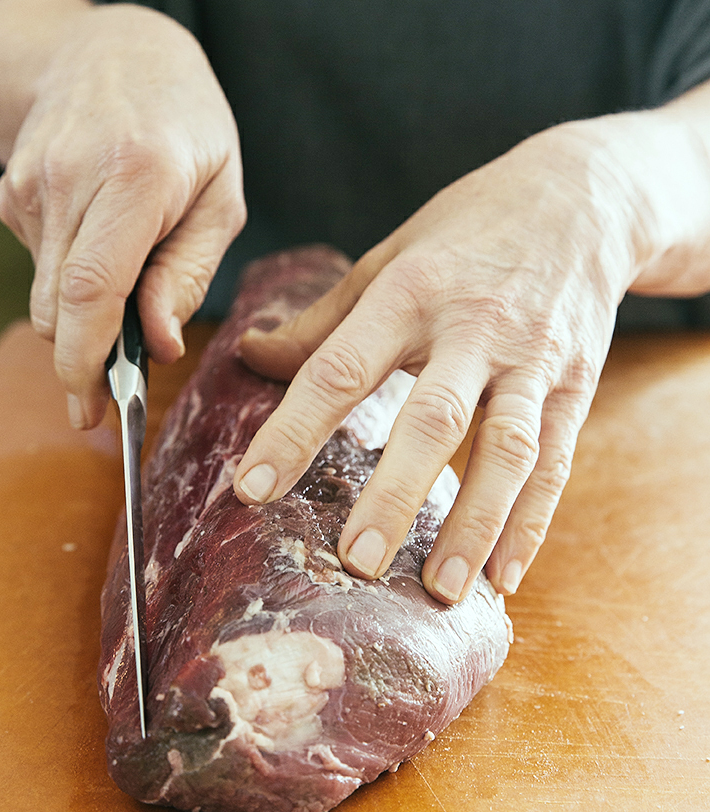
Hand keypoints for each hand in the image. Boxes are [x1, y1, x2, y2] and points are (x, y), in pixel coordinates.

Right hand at [0, 4, 244, 427]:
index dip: (85, 360)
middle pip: (57, 305)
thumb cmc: (186, 129)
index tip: (92, 409)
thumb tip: (159, 345)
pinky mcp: (11, 191)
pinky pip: (40, 265)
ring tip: (125, 288)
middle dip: (80, 362)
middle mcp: (70, 177)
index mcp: (137, 176)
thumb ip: (187, 274)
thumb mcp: (220, 198)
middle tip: (109, 393)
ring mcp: (30, 182)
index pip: (92, 288)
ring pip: (45, 294)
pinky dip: (70, 281)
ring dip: (82, 318)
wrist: (115, 54)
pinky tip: (100, 245)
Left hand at [233, 122, 643, 602]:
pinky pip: (557, 461)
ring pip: (508, 450)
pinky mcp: (576, 383)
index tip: (252, 490)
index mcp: (410, 292)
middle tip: (358, 562)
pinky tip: (505, 577)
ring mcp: (533, 360)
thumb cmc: (466, 231)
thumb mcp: (388, 256)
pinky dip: (532, 522)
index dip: (293, 431)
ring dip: (476, 524)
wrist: (582, 198)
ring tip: (444, 592)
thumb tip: (249, 357)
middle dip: (396, 494)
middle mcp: (474, 328)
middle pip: (434, 419)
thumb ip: (322, 320)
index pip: (340, 369)